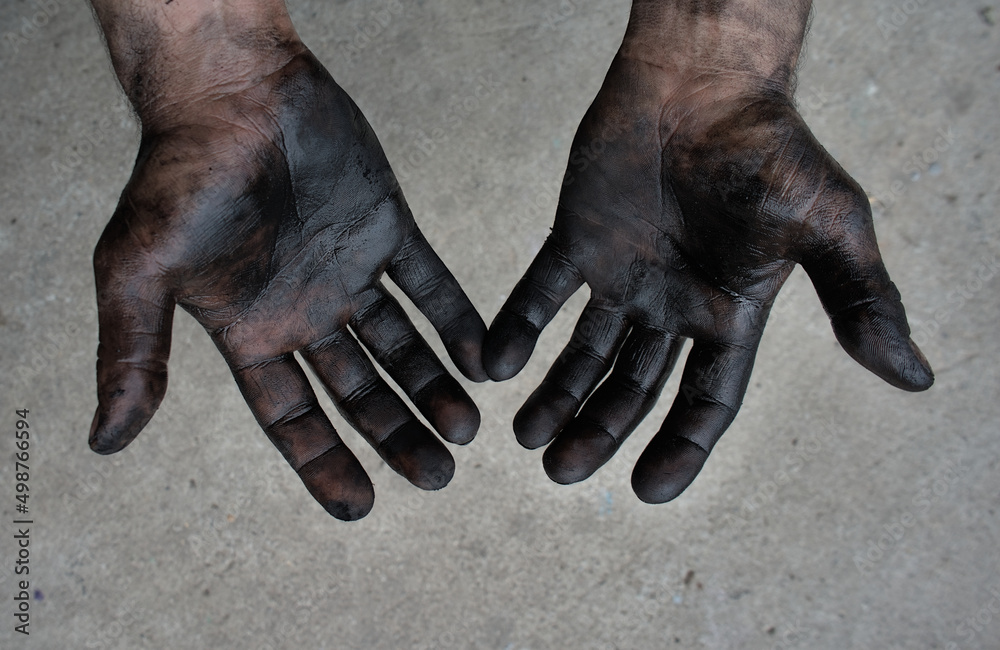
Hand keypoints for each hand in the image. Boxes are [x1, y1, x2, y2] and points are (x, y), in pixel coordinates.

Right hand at [88, 21, 485, 520]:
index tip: (363, 508)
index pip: (293, 417)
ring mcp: (349, 269)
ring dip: (434, 386)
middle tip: (439, 476)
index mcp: (250, 331)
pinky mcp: (387, 226)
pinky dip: (456, 320)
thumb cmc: (178, 177)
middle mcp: (305, 309)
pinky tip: (483, 359)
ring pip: (400, 344)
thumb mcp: (140, 273)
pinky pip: (430, 283)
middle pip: (359, 390)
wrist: (230, 90)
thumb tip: (104, 443)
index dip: (325, 463)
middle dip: (397, 434)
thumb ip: (133, 354)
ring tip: (469, 429)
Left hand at [483, 7, 932, 503]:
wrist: (705, 77)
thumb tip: (916, 377)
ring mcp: (621, 273)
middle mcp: (670, 304)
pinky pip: (540, 293)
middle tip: (558, 472)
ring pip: (582, 352)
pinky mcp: (576, 239)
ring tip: (524, 437)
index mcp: (728, 312)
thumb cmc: (772, 147)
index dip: (679, 447)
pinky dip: (517, 327)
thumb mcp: (829, 228)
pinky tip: (495, 363)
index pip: (704, 399)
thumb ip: (859, 300)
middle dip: (597, 430)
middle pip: (630, 388)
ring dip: (554, 395)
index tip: (646, 491)